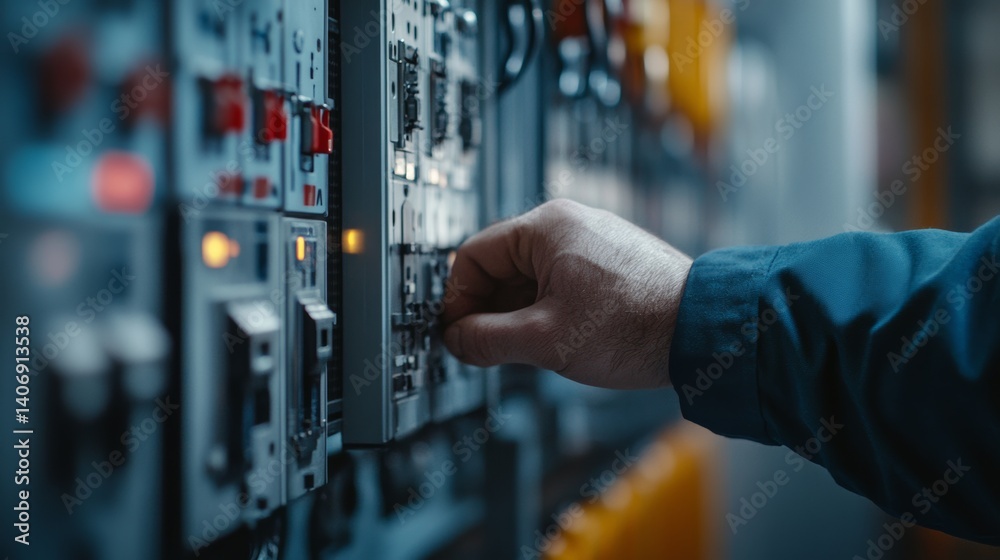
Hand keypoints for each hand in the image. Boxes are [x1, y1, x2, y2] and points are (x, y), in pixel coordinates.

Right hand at [441, 199, 692, 388]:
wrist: (704, 331)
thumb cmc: (637, 326)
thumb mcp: (545, 341)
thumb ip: (487, 340)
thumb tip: (456, 340)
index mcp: (546, 227)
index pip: (472, 257)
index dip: (457, 300)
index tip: (456, 335)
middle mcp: (568, 225)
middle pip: (500, 266)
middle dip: (488, 311)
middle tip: (486, 351)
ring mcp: (591, 242)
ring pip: (529, 278)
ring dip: (517, 315)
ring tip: (526, 351)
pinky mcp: (609, 262)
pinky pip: (558, 282)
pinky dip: (545, 310)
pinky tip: (554, 341)